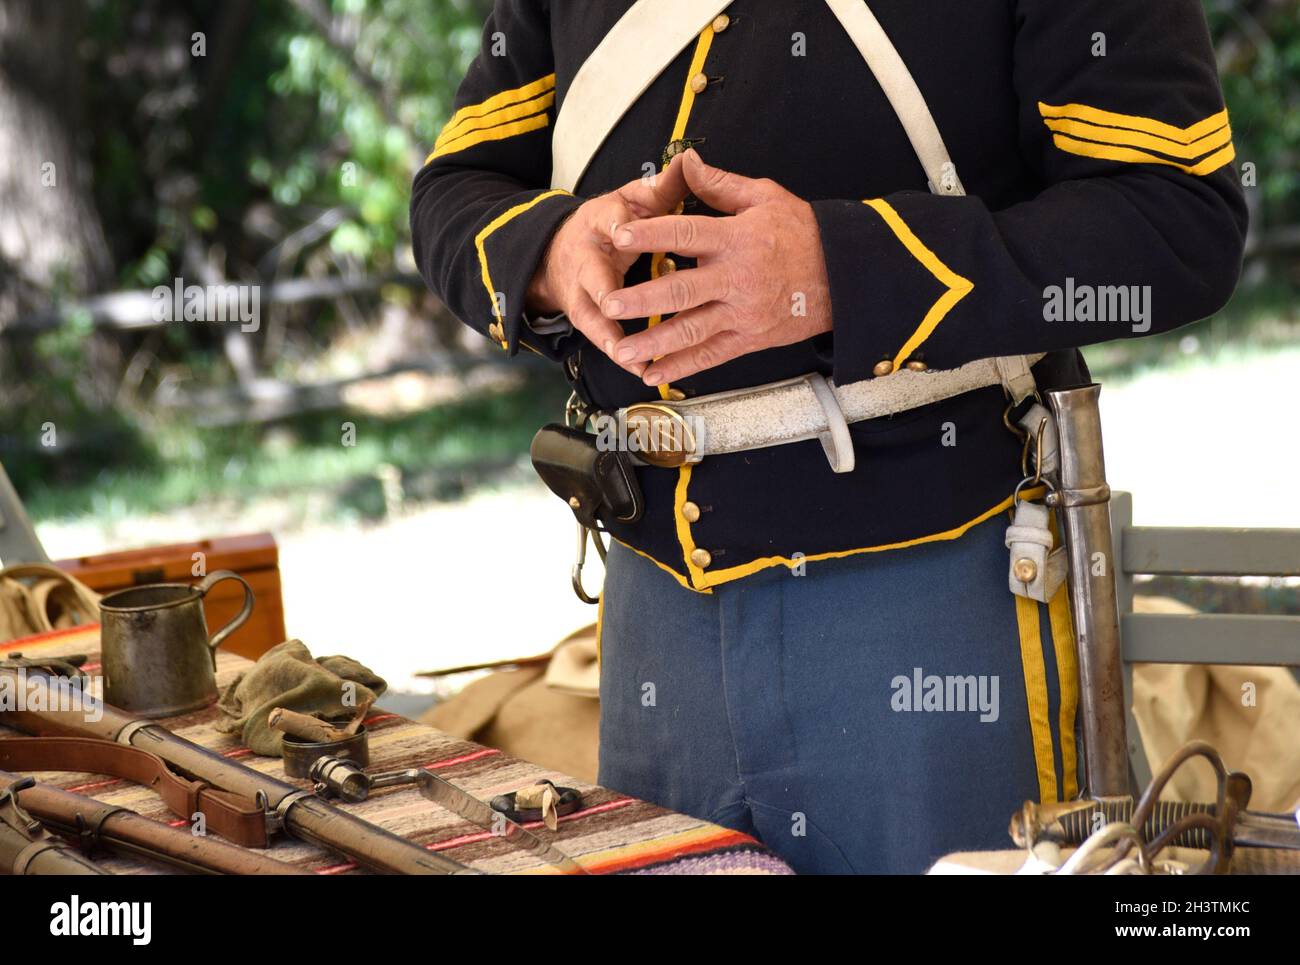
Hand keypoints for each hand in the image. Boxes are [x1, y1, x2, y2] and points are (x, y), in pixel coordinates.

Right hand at [526, 154, 689, 374]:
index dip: (615, 226)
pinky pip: (601, 340)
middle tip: (614, 306)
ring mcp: (582, 292)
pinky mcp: (585, 316)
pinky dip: (621, 356)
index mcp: (600, 222)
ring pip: (591, 317)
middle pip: (592, 277)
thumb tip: (689, 160)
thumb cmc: (611, 222)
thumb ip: (661, 186)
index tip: (623, 233)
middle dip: (603, 292)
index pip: (607, 220)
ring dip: (609, 337)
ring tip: (630, 356)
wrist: (561, 251)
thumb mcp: (632, 199)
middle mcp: (586, 258)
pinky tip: (643, 372)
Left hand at [603, 150, 831, 385]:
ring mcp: (742, 312)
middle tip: (609, 304)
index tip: (620, 234)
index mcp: (737, 239)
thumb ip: (720, 184)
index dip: (652, 233)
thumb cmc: (803, 232)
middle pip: (682, 290)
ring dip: (655, 343)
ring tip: (622, 349)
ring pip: (693, 331)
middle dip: (642, 299)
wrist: (844, 273)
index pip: (687, 234)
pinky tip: (654, 373)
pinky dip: (682, 367)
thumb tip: (686, 162)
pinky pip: (712, 356)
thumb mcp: (765, 197)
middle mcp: (737, 278)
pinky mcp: (749, 337)